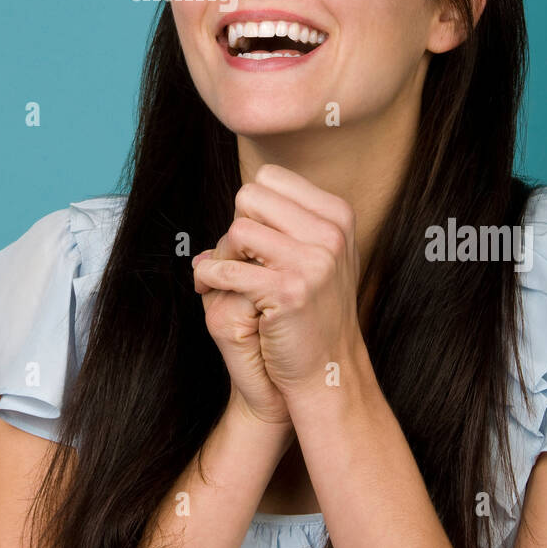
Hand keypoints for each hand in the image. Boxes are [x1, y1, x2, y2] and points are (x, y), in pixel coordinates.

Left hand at [193, 163, 364, 397]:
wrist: (329, 369)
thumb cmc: (315, 310)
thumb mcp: (320, 254)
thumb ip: (292, 218)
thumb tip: (240, 197)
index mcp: (338, 215)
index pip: (271, 178)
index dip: (253, 206)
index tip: (253, 236)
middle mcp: (330, 234)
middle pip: (251, 196)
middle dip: (235, 224)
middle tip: (237, 256)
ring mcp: (313, 262)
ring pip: (237, 229)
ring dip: (222, 253)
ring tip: (227, 275)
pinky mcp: (288, 292)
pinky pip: (226, 267)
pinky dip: (209, 276)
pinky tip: (210, 286)